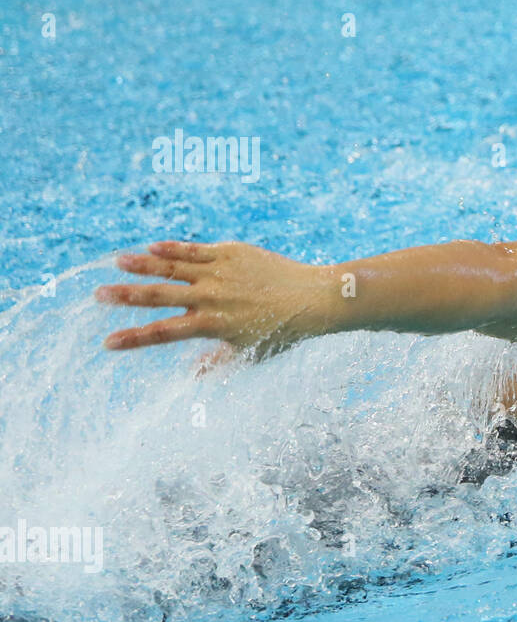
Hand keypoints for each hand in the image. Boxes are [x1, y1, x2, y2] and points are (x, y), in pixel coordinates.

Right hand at [96, 241, 335, 356]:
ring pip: (172, 266)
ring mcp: (219, 272)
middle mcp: (211, 297)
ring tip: (117, 262)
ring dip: (142, 265)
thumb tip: (191, 375)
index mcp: (212, 325)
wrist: (314, 299)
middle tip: (97, 295)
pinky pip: (195, 249)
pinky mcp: (231, 253)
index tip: (107, 343)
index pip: (163, 333)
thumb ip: (217, 362)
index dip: (133, 339)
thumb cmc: (283, 331)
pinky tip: (152, 246)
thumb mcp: (250, 353)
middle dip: (125, 296)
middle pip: (159, 296)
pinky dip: (173, 247)